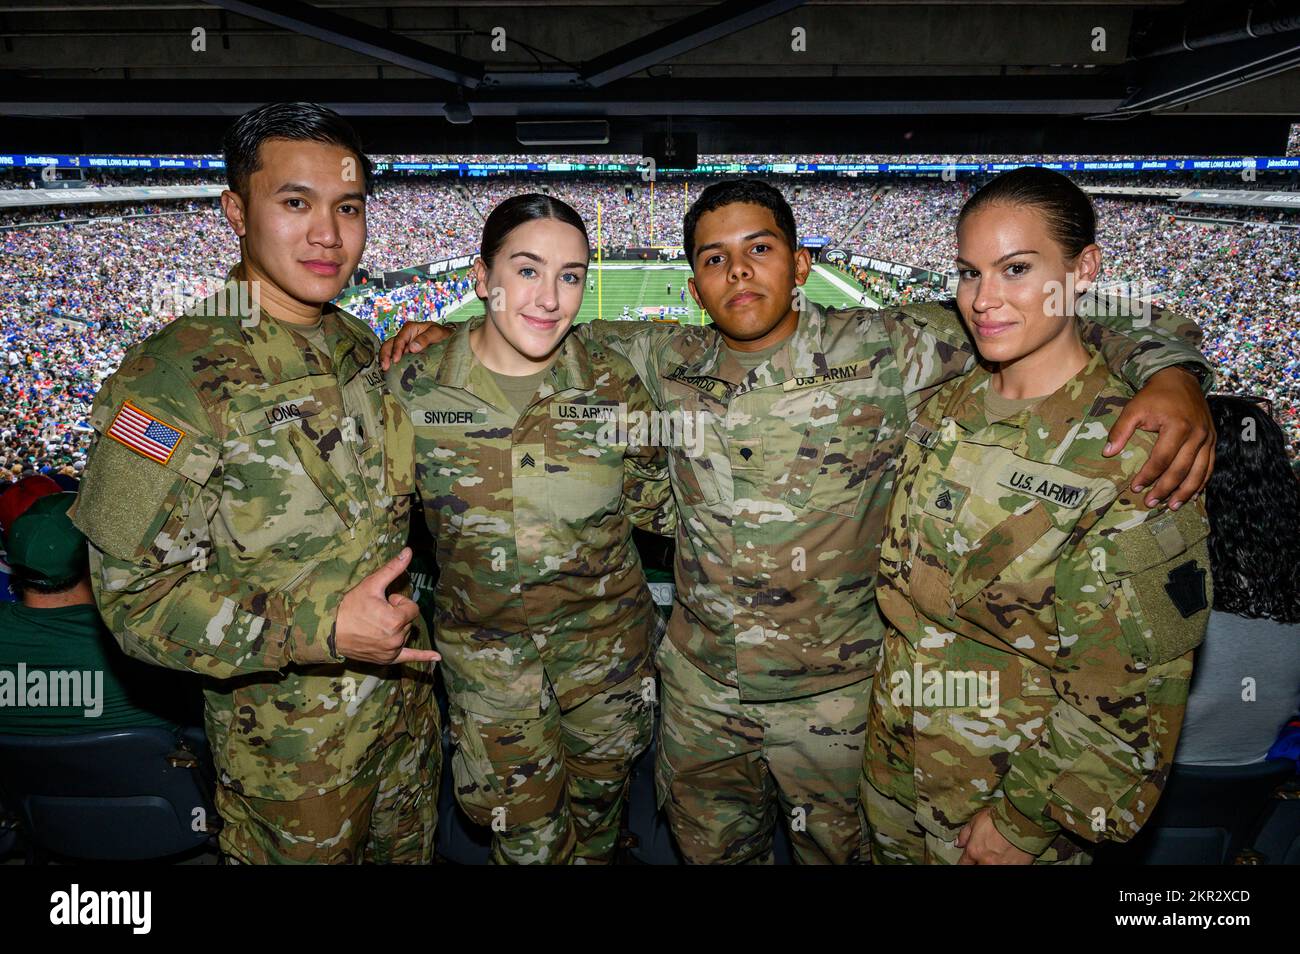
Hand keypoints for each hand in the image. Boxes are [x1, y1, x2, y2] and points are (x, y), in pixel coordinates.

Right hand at [333, 547, 439, 664]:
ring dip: (397, 628)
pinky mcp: (387, 658)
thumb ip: (393, 569)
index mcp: (396, 620)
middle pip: (409, 621)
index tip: (384, 603)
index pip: (412, 608)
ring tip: (375, 625)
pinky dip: (423, 657)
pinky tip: (437, 658)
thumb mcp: (371, 585)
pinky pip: (409, 657)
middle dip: (397, 615)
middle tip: (376, 614)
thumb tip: (409, 551)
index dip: (399, 603)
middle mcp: (397, 638)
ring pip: (405, 634)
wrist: (330, 631)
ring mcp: (392, 650)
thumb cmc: (350, 607)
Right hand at [378, 321, 452, 369]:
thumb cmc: (442, 334)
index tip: (396, 360)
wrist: (448, 340)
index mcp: (410, 329)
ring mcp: (404, 346)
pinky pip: (395, 358)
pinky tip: (391, 372)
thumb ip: (425, 338)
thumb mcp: (436, 333)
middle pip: (389, 344)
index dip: (396, 349)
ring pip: (389, 351)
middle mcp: (404, 337)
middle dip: (385, 355)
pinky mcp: (405, 354)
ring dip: (386, 360)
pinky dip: (392, 364)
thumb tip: (412, 348)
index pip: (399, 339)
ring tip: (385, 371)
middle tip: (385, 367)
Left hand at [956, 808, 1035, 864]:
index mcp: (974, 851)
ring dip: (991, 862)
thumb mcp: (976, 821)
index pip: (963, 864)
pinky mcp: (1014, 867)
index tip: (967, 860)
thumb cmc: (1000, 818)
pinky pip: (1006, 867)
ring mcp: (1000, 866)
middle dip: (978, 861)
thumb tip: (958, 843)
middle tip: (984, 853)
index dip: (965, 862)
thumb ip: (965, 834)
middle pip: (977, 867)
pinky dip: (1005, 862)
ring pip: (990, 868)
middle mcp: (986, 862)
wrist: (1022, 821)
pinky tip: (1006, 856)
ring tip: (997, 853)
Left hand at [1103, 366, 1214, 508]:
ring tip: (1172, 506)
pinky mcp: (1213, 440)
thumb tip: (1107, 453)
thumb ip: (1120, 430)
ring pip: (1199, 472)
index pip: (1162, 459)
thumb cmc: (1154, 395)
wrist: (1180, 378)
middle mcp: (1197, 434)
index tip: (1135, 487)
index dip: (1148, 475)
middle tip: (1151, 502)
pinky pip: (1210, 466)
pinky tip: (1191, 494)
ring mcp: (1208, 438)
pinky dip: (1201, 482)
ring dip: (1186, 492)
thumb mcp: (1134, 408)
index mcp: (1177, 426)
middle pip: (1181, 469)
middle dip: (1165, 489)